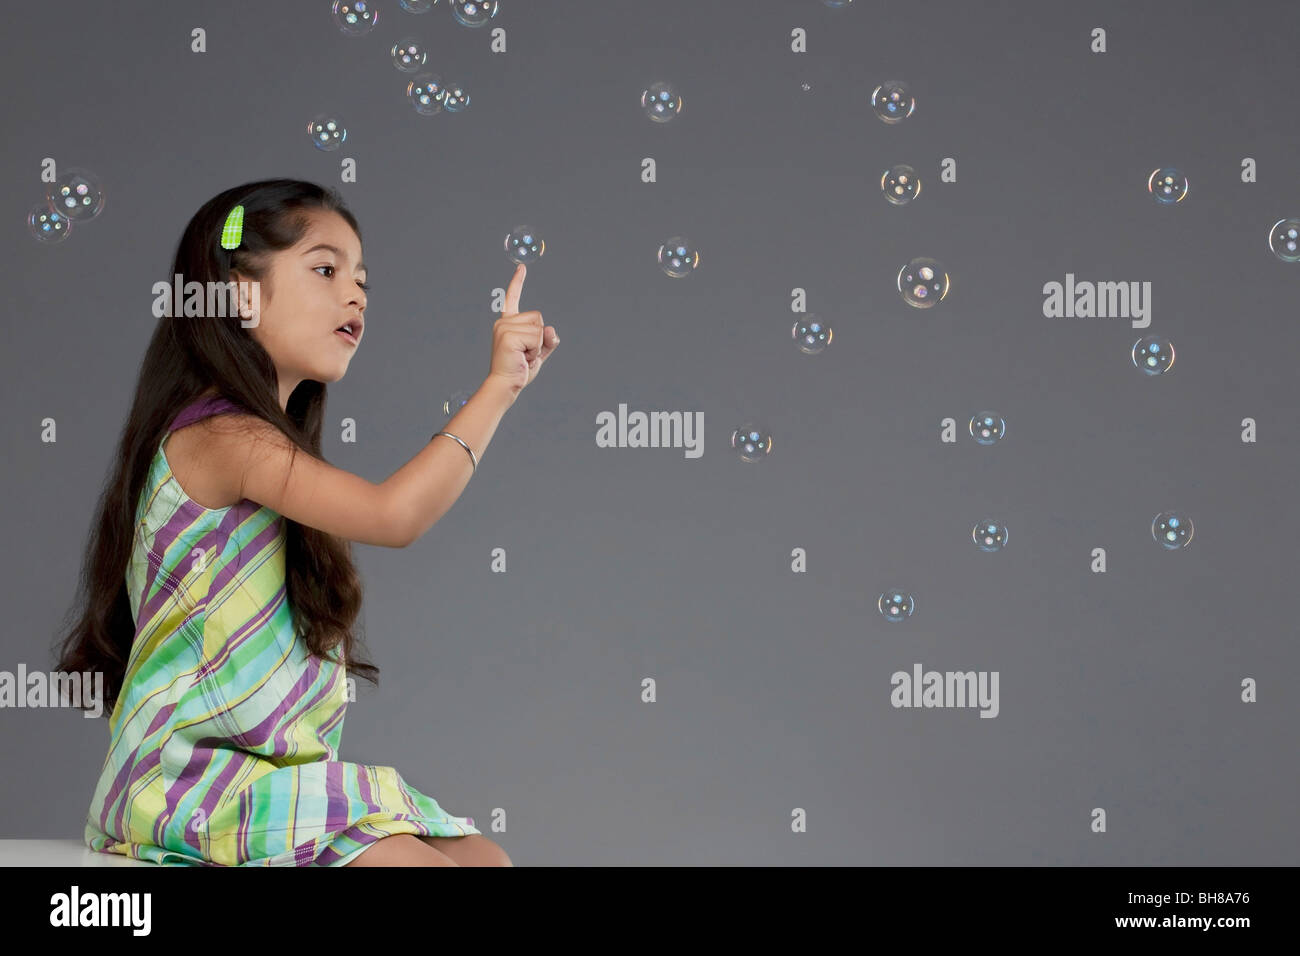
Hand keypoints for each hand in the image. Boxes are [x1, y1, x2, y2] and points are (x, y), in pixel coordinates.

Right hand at [487, 263, 558, 397]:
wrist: (506, 385)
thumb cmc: (519, 370)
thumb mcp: (539, 353)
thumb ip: (548, 340)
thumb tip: (551, 330)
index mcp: (508, 323)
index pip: (513, 298)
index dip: (517, 283)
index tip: (522, 268)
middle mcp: (504, 322)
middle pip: (538, 317)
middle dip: (539, 338)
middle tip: (524, 354)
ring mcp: (504, 327)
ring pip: (539, 328)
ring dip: (537, 346)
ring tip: (523, 356)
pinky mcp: (508, 335)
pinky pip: (536, 337)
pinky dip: (535, 351)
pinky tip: (522, 358)